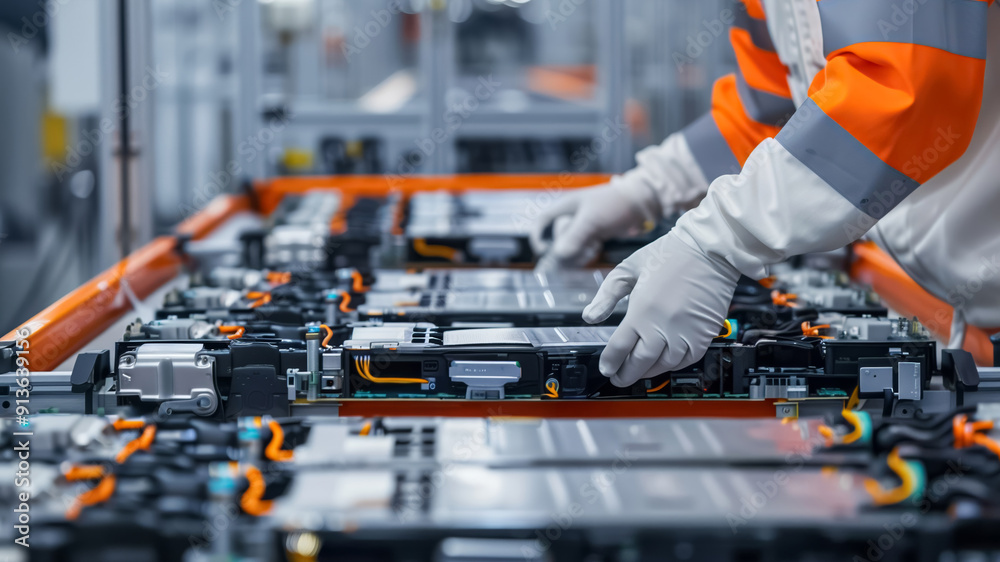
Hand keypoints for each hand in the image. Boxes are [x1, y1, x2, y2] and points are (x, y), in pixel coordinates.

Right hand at [530, 178, 657, 266]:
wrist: (643, 203)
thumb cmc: (615, 204)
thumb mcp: (592, 220)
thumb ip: (574, 237)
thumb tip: (558, 254)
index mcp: (566, 206)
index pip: (542, 221)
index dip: (538, 236)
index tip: (544, 251)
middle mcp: (573, 215)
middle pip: (557, 238)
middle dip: (564, 249)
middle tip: (576, 255)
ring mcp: (584, 224)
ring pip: (570, 245)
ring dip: (575, 253)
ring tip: (588, 253)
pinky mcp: (595, 233)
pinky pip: (582, 247)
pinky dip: (585, 253)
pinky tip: (594, 251)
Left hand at [582, 232, 738, 386]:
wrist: (708, 251)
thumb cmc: (669, 255)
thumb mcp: (627, 269)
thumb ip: (606, 295)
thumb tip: (590, 317)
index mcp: (641, 311)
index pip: (619, 348)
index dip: (610, 363)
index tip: (606, 368)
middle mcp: (663, 327)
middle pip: (639, 363)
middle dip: (625, 374)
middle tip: (618, 377)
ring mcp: (685, 334)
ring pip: (663, 366)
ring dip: (648, 372)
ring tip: (638, 371)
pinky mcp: (703, 335)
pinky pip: (686, 360)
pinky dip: (672, 365)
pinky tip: (663, 362)